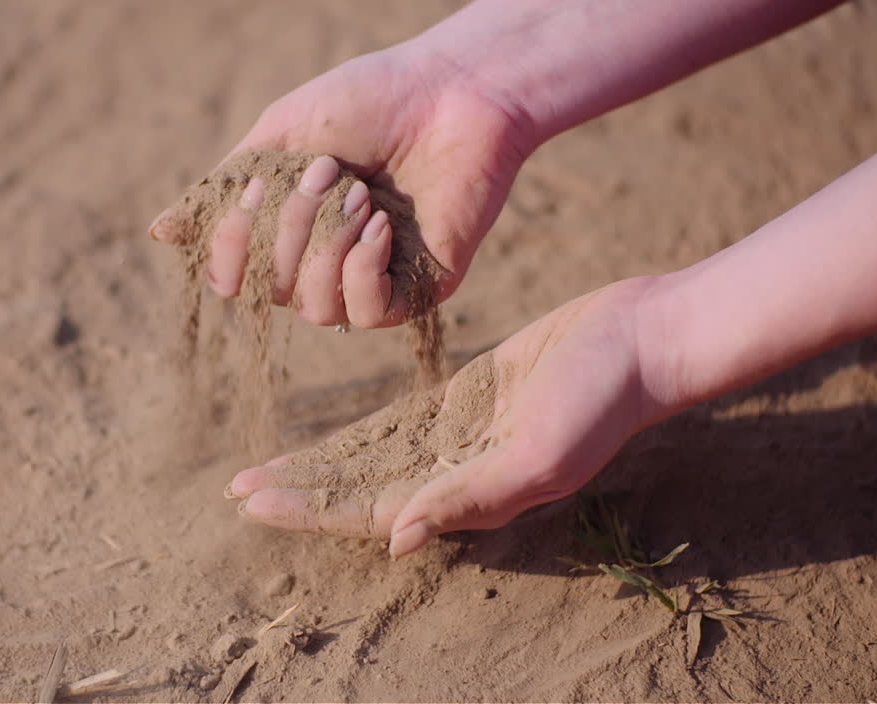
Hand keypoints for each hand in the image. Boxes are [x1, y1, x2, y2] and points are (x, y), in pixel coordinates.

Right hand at [150, 42, 532, 327]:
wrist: (453, 93)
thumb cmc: (369, 103)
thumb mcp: (280, 137)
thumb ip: (224, 188)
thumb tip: (159, 232)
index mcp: (284, 230)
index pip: (231, 276)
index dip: (232, 246)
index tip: (258, 189)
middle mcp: (318, 264)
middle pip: (269, 289)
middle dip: (291, 227)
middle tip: (330, 169)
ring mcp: (366, 282)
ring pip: (314, 309)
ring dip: (330, 246)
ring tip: (364, 195)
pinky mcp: (413, 292)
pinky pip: (365, 314)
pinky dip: (365, 269)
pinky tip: (384, 227)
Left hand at [224, 277, 659, 555]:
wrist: (640, 339)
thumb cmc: (598, 399)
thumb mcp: (537, 453)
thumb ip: (468, 496)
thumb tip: (395, 538)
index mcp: (469, 493)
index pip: (371, 507)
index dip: (312, 507)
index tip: (254, 501)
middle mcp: (458, 472)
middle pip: (360, 487)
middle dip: (301, 492)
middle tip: (236, 490)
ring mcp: (461, 436)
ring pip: (372, 458)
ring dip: (321, 467)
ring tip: (265, 471)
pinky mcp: (466, 398)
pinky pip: (398, 423)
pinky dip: (359, 433)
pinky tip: (329, 439)